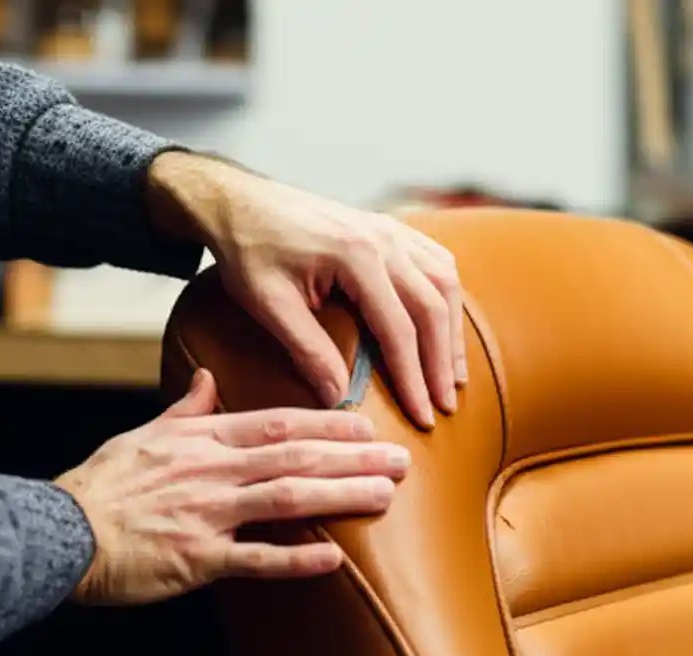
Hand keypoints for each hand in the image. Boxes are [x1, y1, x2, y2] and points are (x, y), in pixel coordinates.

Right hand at [54, 368, 408, 604]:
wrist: (60, 531)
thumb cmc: (103, 484)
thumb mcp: (145, 433)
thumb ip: (187, 408)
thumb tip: (209, 378)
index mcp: (203, 439)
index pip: (277, 422)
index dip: (326, 421)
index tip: (367, 421)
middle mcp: (212, 471)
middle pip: (295, 456)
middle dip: (352, 456)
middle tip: (400, 458)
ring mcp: (206, 514)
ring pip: (286, 498)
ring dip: (340, 495)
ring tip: (384, 495)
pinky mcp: (196, 559)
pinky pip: (254, 558)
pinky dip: (295, 559)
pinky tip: (334, 559)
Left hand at [149, 151, 466, 428]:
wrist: (239, 202)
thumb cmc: (249, 249)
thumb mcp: (268, 304)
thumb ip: (308, 350)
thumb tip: (339, 398)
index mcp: (356, 255)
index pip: (398, 328)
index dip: (413, 377)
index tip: (423, 416)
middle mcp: (384, 238)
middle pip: (433, 306)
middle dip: (442, 361)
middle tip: (445, 406)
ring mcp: (390, 228)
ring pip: (444, 280)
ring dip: (452, 330)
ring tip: (453, 374)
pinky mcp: (387, 227)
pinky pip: (435, 259)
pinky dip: (446, 295)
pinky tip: (445, 323)